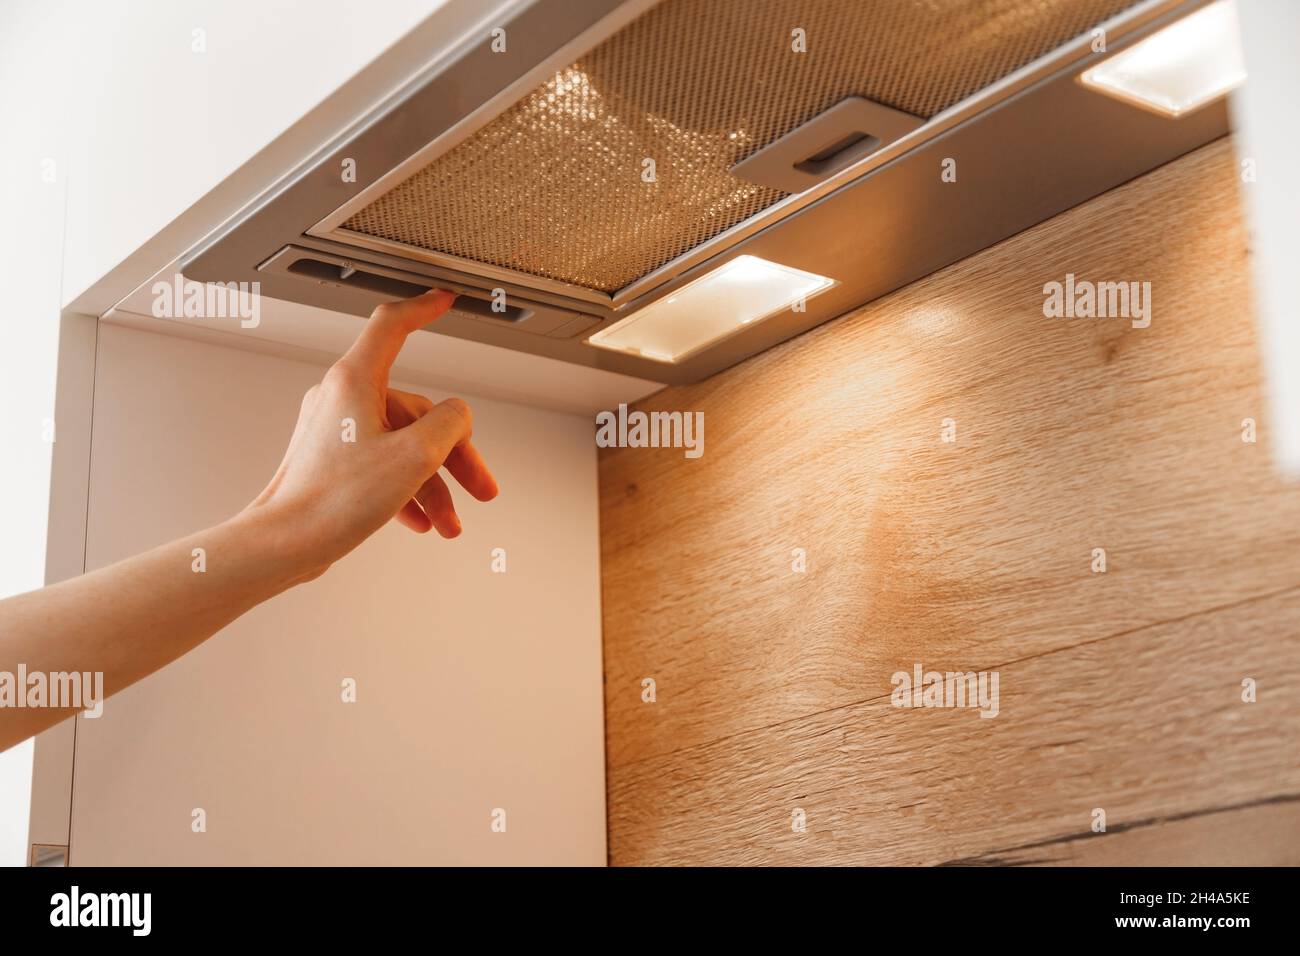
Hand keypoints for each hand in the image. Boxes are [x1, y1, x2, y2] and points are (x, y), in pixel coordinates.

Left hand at [243, 290, 498, 580]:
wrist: (284, 543)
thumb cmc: (333, 501)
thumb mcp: (414, 456)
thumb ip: (448, 424)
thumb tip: (457, 415)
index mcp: (355, 382)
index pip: (392, 326)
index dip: (423, 309)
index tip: (443, 301)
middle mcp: (341, 399)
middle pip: (416, 410)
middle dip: (453, 455)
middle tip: (480, 486)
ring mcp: (333, 430)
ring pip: (401, 445)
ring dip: (432, 484)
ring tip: (448, 521)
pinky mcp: (330, 460)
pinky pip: (380, 463)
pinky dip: (406, 489)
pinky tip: (420, 520)